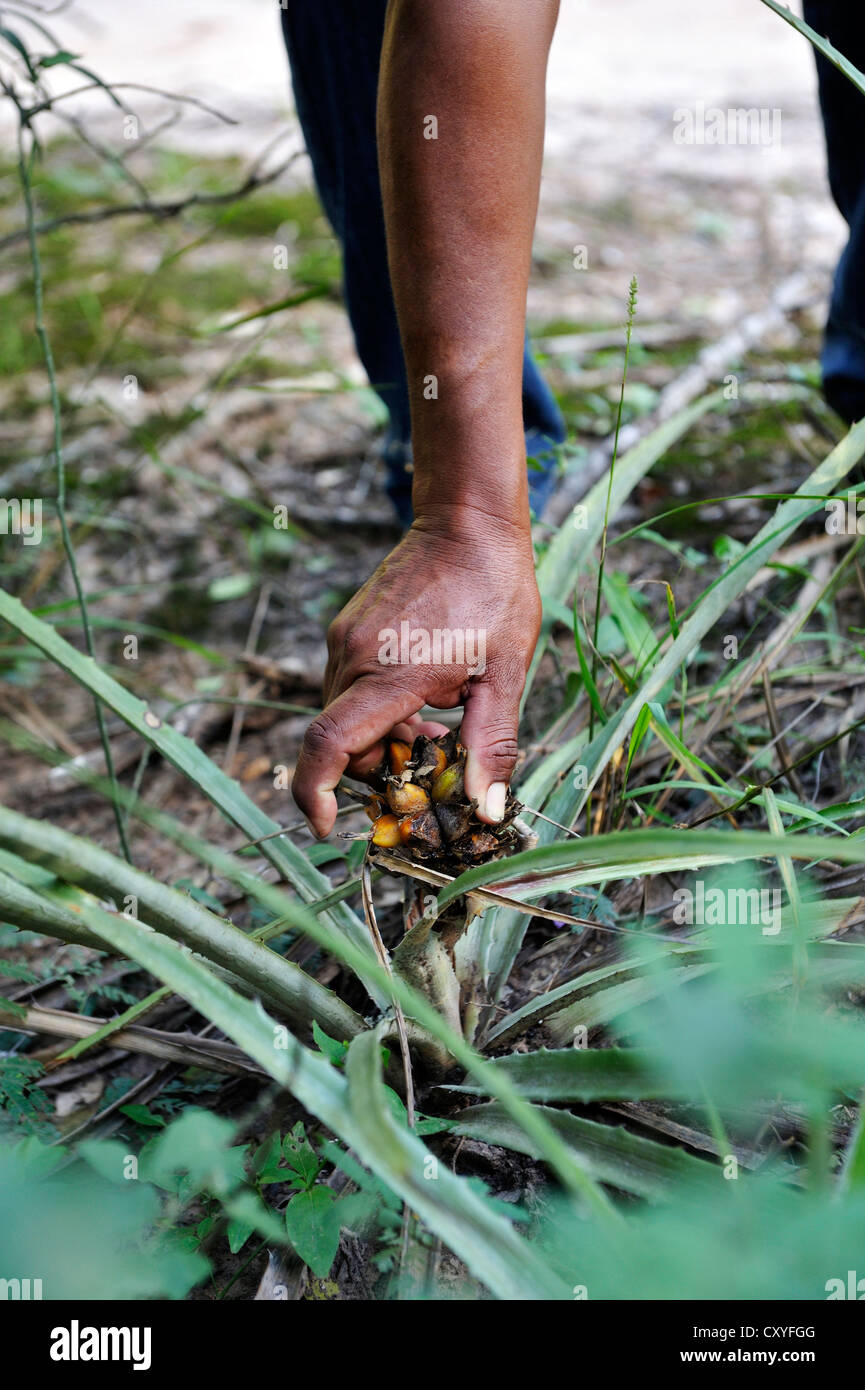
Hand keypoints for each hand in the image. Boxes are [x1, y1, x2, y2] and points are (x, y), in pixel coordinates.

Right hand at [291, 510, 539, 836]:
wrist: (468, 522)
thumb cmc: (494, 593)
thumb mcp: (505, 675)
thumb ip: (490, 745)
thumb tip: (485, 810)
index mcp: (391, 673)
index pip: (330, 744)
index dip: (315, 793)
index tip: (325, 825)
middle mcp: (353, 656)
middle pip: (339, 740)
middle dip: (375, 767)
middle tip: (429, 765)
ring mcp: (345, 638)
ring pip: (343, 714)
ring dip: (379, 737)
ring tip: (434, 725)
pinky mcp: (347, 627)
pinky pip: (348, 686)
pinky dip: (375, 708)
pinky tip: (423, 697)